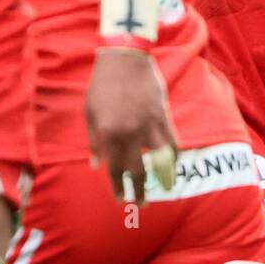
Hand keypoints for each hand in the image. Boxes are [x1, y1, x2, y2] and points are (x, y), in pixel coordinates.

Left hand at [84, 49, 178, 204]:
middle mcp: (130, 133)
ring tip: (165, 190)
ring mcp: (149, 125)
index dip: (117, 187)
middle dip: (139, 192)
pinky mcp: (163, 116)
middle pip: (138, 171)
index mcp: (108, 133)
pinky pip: (173, 142)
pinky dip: (174, 157)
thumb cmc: (103, 84)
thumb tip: (97, 165)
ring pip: (160, 161)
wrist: (125, 58)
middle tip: (140, 206)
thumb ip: (94, 141)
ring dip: (163, 179)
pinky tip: (174, 165)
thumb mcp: (90, 112)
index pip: (114, 169)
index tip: (119, 200)